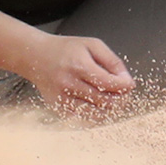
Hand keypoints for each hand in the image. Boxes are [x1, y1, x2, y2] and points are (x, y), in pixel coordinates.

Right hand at [0, 8, 135, 119]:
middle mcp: (70, 84)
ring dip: (110, 109)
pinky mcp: (59, 108)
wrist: (36, 57)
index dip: (125, 86)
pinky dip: (96, 114)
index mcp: (79, 66)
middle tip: (124, 92)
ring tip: (113, 98)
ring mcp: (63, 99)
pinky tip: (99, 104)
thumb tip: (127, 80)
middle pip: (105, 101)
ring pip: (96, 114)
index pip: (110, 84)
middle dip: (121, 98)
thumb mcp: (92, 45)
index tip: (129, 84)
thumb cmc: (65, 49)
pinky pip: (84, 119)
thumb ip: (112, 61)